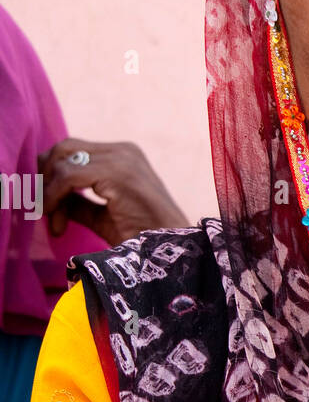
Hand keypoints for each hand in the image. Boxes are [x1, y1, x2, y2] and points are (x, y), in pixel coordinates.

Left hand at [36, 139, 188, 244]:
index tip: (50, 213)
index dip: (51, 179)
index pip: (72, 152)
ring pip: (62, 159)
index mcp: (123, 156)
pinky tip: (57, 220)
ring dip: (48, 191)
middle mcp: (123, 151)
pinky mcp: (117, 172)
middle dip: (44, 178)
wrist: (172, 253)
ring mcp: (121, 158)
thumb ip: (78, 203)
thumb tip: (49, 198)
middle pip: (63, 148)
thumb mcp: (102, 217)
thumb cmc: (142, 240)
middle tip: (44, 212)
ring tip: (55, 221)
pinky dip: (54, 196)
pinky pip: (68, 176)